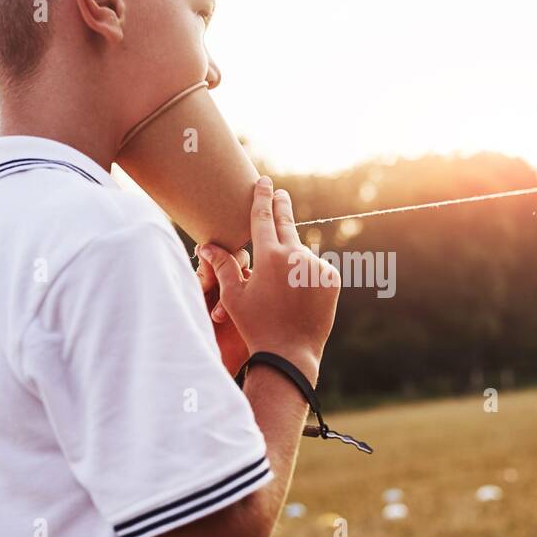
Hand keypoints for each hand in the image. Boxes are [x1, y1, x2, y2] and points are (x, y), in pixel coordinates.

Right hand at [197, 176, 339, 385]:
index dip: (263, 197)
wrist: (291, 353)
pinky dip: (307, 274)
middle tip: (280, 193)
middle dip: (281, 206)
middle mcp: (295, 256)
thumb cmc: (256, 326)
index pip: (263, 217)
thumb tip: (206, 245)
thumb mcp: (234, 296)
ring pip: (300, 252)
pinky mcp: (331, 278)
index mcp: (269, 257)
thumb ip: (224, 265)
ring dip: (292, 257)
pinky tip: (298, 294)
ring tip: (282, 283)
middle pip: (286, 222)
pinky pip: (315, 268)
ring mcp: (315, 266)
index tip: (265, 183)